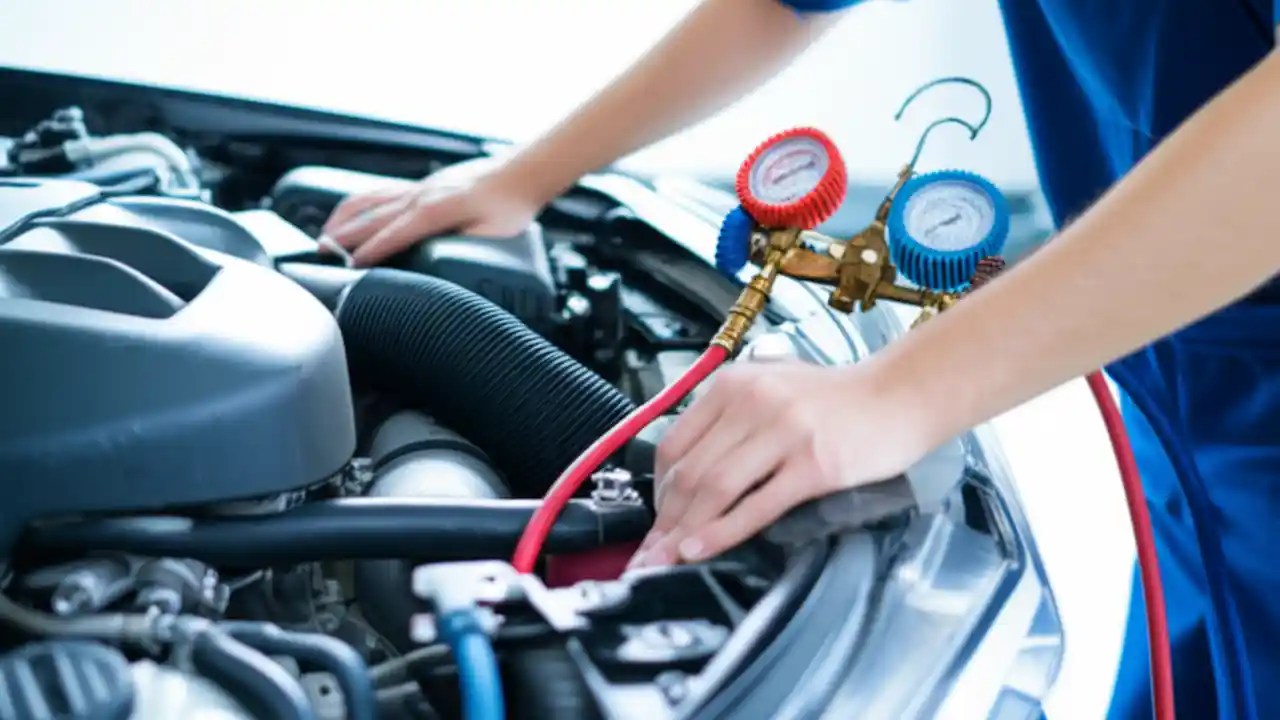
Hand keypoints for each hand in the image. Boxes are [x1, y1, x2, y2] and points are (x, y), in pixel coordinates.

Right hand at [319, 156, 541, 266]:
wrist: (520, 173)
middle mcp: (420, 195)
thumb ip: (467, 249)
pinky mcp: (421, 185)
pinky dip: (357, 203)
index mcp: (435, 209)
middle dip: (343, 236)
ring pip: (369, 199)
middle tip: (320, 255)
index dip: (370, 252)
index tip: (350, 268)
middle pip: (371, 217)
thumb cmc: (511, 206)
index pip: (392, 234)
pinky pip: (378, 191)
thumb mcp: (495, 234)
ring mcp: (418, 187)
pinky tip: (348, 214)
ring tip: (324, 237)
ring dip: (343, 218)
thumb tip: (443, 264)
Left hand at [628, 360, 929, 569]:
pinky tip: (701, 550)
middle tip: (650, 554)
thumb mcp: (771, 388)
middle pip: (690, 472)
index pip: (675, 444)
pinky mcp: (814, 466)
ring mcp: (783, 433)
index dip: (657, 491)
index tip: (655, 522)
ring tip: (666, 560)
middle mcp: (752, 403)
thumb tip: (686, 472)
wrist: (900, 394)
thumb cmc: (837, 399)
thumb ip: (729, 418)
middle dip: (664, 521)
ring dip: (684, 532)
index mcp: (734, 385)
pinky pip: (756, 506)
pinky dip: (721, 532)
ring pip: (715, 489)